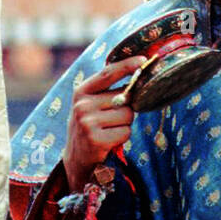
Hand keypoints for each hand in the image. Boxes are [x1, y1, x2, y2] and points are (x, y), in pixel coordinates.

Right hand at [63, 56, 146, 189]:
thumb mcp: (90, 105)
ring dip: (124, 125)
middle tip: (111, 121)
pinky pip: (125, 132)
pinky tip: (109, 141)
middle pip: (124, 99)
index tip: (144, 60)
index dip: (127, 65)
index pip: (107, 73)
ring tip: (109, 131)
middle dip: (126, 109)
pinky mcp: (96, 139)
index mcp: (81, 92)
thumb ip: (107, 92)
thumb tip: (137, 81)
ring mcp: (87, 122)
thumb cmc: (89, 127)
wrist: (76, 159)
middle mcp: (82, 105)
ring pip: (127, 116)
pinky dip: (122, 137)